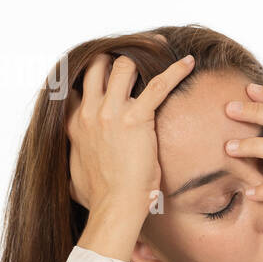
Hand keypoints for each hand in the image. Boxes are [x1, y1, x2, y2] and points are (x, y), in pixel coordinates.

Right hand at [67, 50, 194, 214]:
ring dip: (142, 59)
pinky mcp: (136, 118)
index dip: (94, 76)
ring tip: (159, 53)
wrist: (115, 208)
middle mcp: (89, 112)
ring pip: (123, 66)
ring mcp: (110, 113)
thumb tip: (76, 166)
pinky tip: (188, 62)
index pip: (78, 85)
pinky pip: (158, 84)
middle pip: (98, 66)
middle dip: (116, 57)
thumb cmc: (99, 199)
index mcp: (74, 123)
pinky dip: (175, 71)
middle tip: (136, 53)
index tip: (108, 72)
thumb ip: (75, 158)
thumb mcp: (74, 174)